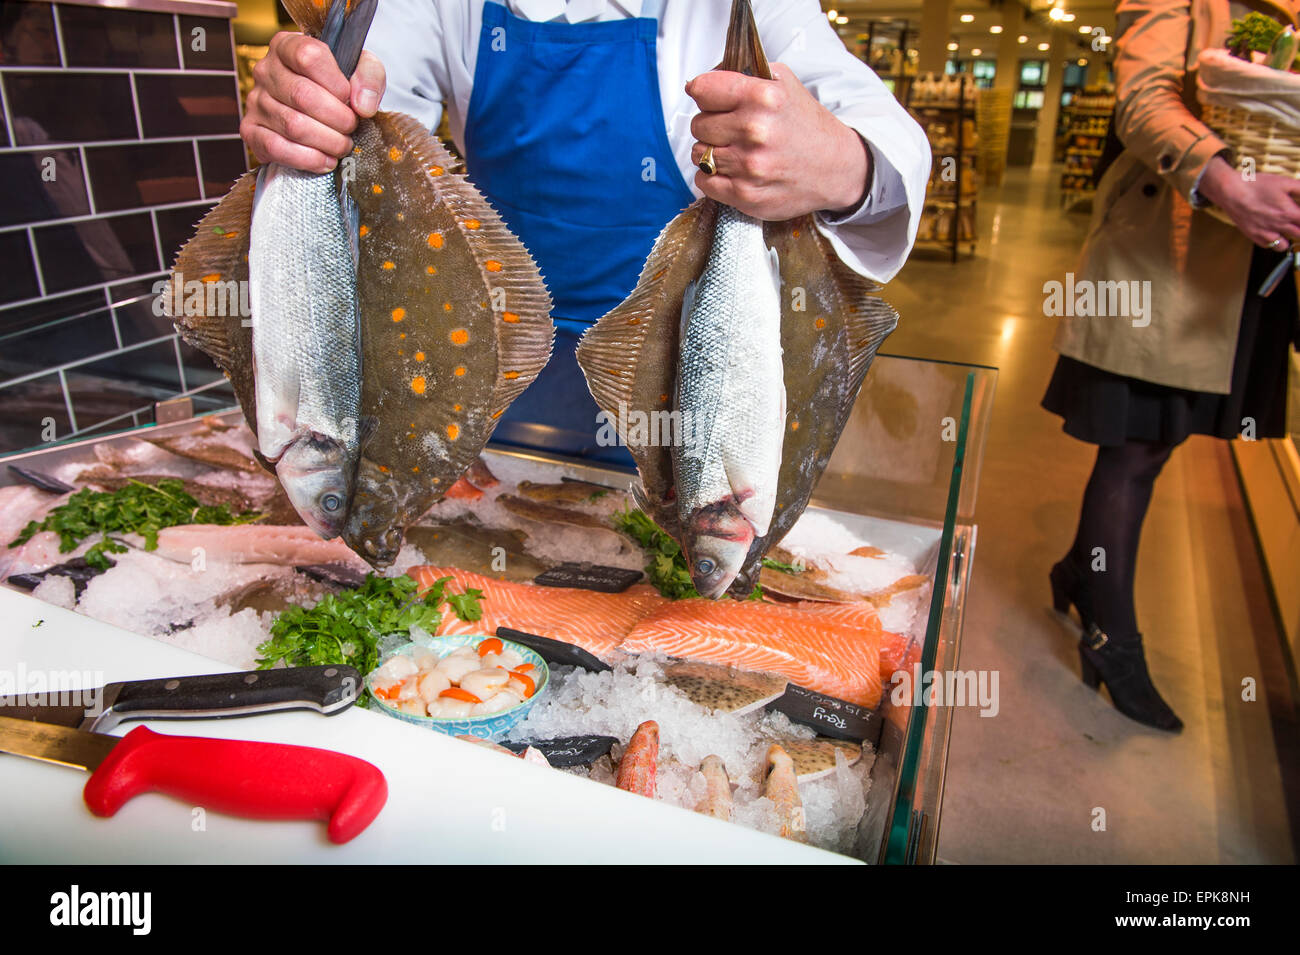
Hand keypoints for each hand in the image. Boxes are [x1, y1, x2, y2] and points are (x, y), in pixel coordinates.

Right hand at [241, 31, 386, 172]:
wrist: (318, 111)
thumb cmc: (337, 85)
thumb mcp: (359, 68)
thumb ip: (368, 76)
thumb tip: (362, 106)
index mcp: (287, 46)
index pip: (308, 56)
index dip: (336, 83)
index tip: (349, 98)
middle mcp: (266, 71)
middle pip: (302, 95)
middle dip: (337, 118)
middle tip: (351, 128)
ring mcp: (256, 101)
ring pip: (293, 125)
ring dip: (327, 141)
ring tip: (342, 144)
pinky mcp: (251, 131)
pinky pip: (276, 148)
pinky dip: (308, 159)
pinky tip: (325, 159)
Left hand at [686, 63, 870, 220]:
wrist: (835, 167)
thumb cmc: (806, 124)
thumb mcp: (783, 83)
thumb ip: (742, 75)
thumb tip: (701, 83)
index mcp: (762, 97)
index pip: (702, 90)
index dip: (703, 93)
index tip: (709, 99)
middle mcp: (754, 131)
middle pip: (698, 124)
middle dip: (711, 124)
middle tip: (731, 128)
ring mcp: (749, 166)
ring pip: (699, 154)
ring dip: (712, 151)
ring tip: (735, 150)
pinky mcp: (745, 195)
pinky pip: (704, 181)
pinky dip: (712, 176)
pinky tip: (732, 170)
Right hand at [1196, 156, 1299, 247]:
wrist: (1231, 192)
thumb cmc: (1256, 185)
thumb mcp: (1285, 182)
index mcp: (1289, 212)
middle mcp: (1279, 225)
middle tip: (1296, 220)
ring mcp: (1265, 233)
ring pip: (1285, 245)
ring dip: (1289, 238)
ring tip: (1288, 229)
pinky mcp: (1254, 235)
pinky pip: (1269, 246)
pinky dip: (1274, 241)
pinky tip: (1273, 231)